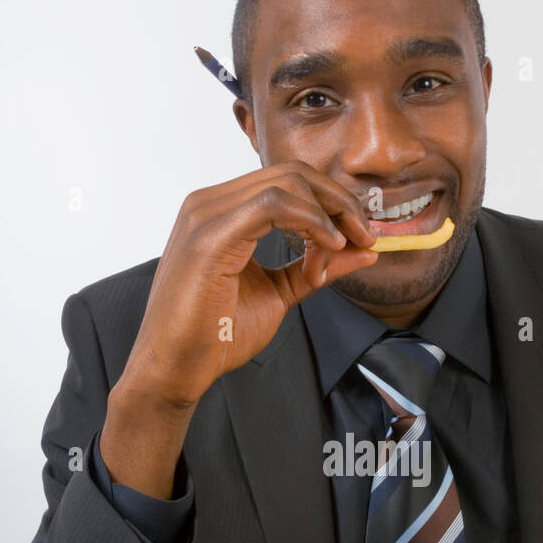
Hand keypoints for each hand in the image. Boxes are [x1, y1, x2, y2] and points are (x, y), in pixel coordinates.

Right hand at [120, 161, 379, 411]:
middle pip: (291, 173)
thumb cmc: (215, 336)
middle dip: (339, 201)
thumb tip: (363, 251)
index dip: (333, 202)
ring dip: (328, 213)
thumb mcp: (279, 294)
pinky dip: (310, 222)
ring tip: (346, 247)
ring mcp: (205, 215)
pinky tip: (328, 247)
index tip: (363, 236)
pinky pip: (271, 206)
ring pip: (285, 183)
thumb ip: (315, 268)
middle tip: (367, 236)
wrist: (175, 369)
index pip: (287, 181)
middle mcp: (210, 203)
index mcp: (222, 211)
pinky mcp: (208, 236)